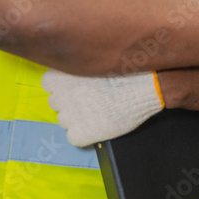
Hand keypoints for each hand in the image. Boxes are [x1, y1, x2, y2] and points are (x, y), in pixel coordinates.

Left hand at [42, 70, 163, 145]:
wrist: (149, 86)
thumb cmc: (127, 71)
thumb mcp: (99, 61)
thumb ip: (80, 68)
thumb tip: (76, 73)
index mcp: (62, 75)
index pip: (50, 84)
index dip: (65, 85)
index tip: (78, 85)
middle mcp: (61, 95)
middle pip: (57, 102)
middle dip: (72, 101)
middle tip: (93, 99)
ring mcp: (69, 116)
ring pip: (65, 120)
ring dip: (78, 117)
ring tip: (99, 111)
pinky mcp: (80, 133)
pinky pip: (74, 137)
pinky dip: (85, 134)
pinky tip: (99, 124)